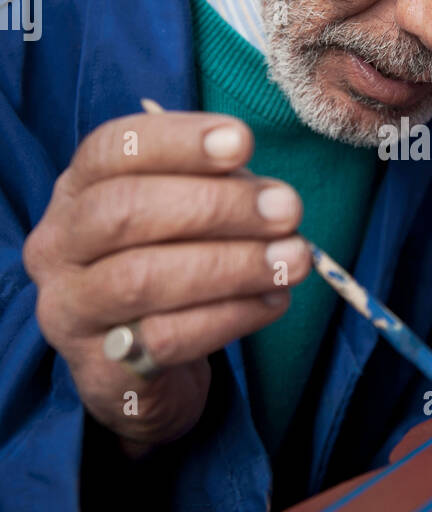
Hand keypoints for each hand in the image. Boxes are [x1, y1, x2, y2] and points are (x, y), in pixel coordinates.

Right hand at [22, 111, 311, 458]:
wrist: (137, 371)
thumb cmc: (168, 270)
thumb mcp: (184, 220)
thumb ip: (217, 194)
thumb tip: (273, 198)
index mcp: (77, 191)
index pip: (112, 149)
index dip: (178, 141)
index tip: (242, 141)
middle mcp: (59, 245)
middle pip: (124, 210)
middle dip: (216, 205)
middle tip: (286, 210)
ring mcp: (70, 308)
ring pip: (143, 278)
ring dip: (232, 265)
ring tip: (292, 260)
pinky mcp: (98, 367)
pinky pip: (167, 337)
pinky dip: (232, 315)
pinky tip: (273, 300)